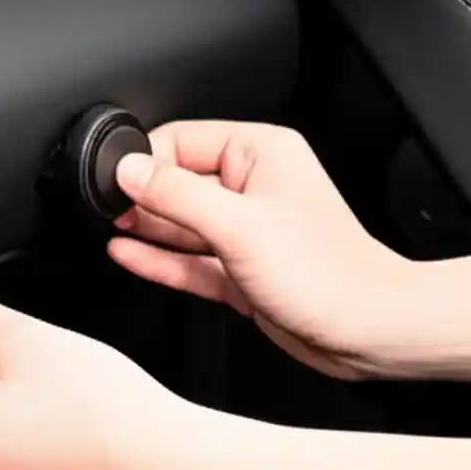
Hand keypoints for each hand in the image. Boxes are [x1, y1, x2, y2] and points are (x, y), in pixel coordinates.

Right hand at [110, 120, 415, 378]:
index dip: (145, 160)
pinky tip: (127, 252)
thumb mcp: (238, 225)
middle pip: (178, 180)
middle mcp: (253, 187)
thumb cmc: (327, 273)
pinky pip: (189, 258)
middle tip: (104, 207)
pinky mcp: (240, 270)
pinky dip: (159, 257)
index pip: (183, 139)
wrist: (366, 330)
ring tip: (108, 226)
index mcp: (260, 153)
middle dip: (141, 195)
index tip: (113, 181)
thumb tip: (129, 170)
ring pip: (181, 222)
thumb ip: (177, 195)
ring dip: (147, 226)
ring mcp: (246, 231)